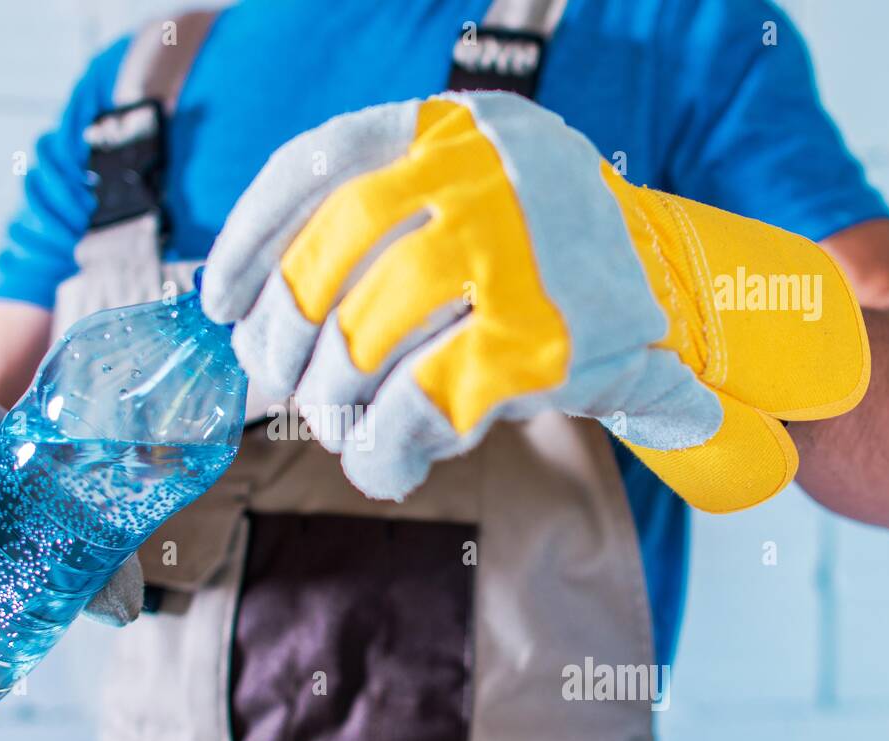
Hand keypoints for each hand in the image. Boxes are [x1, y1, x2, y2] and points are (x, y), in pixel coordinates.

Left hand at [202, 92, 868, 510]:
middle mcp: (485, 176)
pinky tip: (385, 463)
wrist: (672, 296)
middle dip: (284, 347)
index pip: (318, 166)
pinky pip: (416, 411)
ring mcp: (516, 260)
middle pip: (327, 269)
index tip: (216, 304)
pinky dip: (383, 451)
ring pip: (363, 346)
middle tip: (281, 390)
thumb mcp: (470, 209)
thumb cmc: (542, 261)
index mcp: (455, 129)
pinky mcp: (537, 352)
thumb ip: (372, 239)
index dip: (250, 240)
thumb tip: (239, 317)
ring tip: (338, 428)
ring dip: (332, 405)